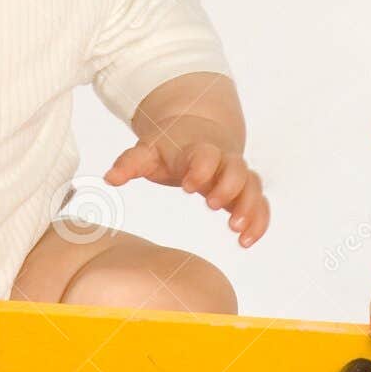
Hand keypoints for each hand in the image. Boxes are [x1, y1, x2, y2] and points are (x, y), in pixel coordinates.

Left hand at [105, 119, 270, 247]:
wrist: (197, 130)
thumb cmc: (169, 146)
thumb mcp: (147, 150)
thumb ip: (130, 163)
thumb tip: (109, 178)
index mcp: (198, 149)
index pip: (206, 155)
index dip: (201, 167)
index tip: (187, 186)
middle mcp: (223, 160)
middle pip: (238, 169)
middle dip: (229, 186)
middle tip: (212, 204)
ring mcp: (237, 175)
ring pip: (254, 187)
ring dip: (250, 208)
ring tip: (238, 232)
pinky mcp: (245, 191)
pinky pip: (261, 203)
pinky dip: (260, 221)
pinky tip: (247, 242)